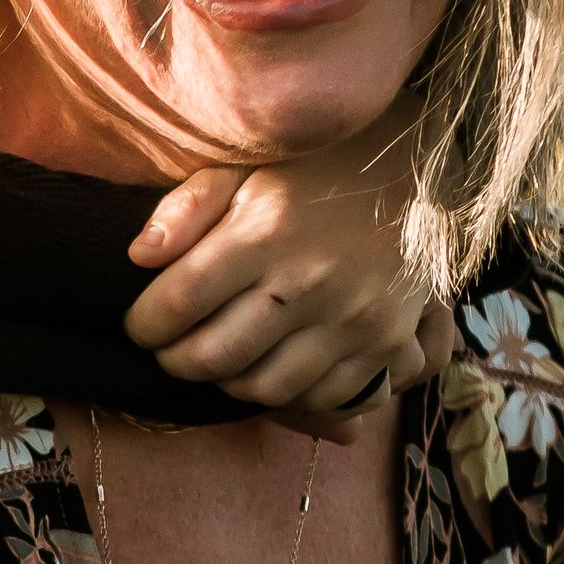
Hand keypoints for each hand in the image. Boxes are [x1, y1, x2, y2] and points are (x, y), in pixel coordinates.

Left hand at [120, 157, 450, 436]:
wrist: (425, 166)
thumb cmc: (318, 167)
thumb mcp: (248, 166)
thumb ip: (187, 207)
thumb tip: (139, 257)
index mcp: (267, 232)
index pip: (178, 302)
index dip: (144, 325)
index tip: (139, 324)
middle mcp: (310, 282)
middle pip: (213, 357)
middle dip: (174, 361)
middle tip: (169, 349)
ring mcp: (354, 319)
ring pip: (263, 388)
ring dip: (227, 383)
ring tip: (219, 357)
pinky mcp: (387, 343)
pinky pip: (321, 398)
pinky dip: (288, 395)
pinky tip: (273, 366)